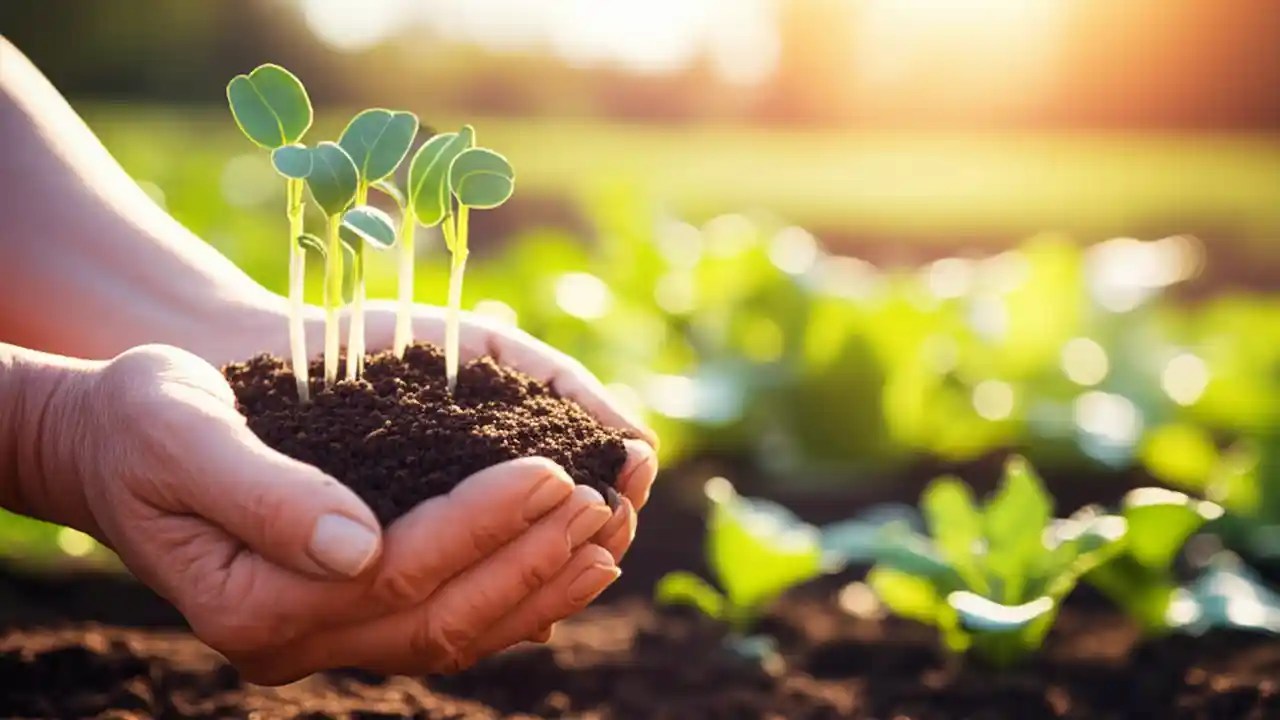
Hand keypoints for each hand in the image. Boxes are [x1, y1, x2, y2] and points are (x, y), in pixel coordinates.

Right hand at [41, 343, 655, 683]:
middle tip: (604, 499)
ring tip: (612, 533)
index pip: (396, 572)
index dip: (482, 523)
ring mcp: (326, 637)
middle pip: (440, 616)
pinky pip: (449, 622)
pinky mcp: (351, 615)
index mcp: (252, 600)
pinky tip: (570, 561)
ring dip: (542, 587)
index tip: (551, 469)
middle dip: (531, 557)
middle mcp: (294, 639)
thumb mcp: (181, 432)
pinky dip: (519, 596)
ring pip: (456, 634)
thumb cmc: (145, 421)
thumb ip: (261, 491)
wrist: (122, 442)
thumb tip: (359, 545)